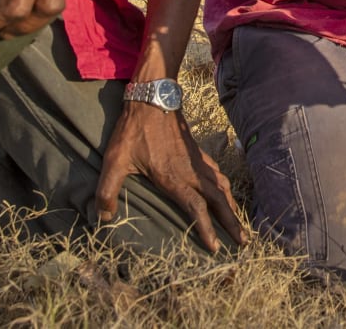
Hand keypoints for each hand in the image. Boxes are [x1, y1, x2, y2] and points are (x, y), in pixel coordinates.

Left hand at [95, 100, 246, 252]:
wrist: (152, 98)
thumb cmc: (133, 130)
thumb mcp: (115, 160)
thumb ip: (107, 190)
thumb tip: (102, 217)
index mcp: (173, 177)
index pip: (196, 208)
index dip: (207, 229)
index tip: (214, 247)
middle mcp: (190, 171)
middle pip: (218, 200)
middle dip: (231, 222)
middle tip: (243, 241)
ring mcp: (196, 160)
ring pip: (221, 186)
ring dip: (232, 205)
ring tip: (239, 222)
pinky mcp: (197, 151)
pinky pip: (217, 173)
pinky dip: (225, 186)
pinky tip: (226, 190)